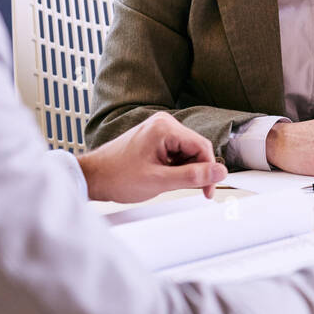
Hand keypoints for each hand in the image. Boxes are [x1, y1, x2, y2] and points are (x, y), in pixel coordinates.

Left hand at [78, 112, 224, 202]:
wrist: (93, 178)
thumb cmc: (117, 177)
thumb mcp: (159, 181)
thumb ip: (193, 176)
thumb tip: (220, 172)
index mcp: (165, 128)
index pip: (202, 147)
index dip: (209, 170)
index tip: (208, 189)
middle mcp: (164, 124)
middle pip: (196, 149)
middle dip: (195, 171)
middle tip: (189, 190)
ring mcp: (159, 131)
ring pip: (187, 153)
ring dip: (184, 171)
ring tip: (167, 183)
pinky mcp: (156, 139)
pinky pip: (176, 153)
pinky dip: (175, 168)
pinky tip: (164, 177)